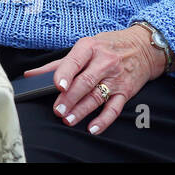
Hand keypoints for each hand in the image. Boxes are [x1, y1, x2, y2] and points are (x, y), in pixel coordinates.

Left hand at [23, 25, 166, 135]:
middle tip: (57, 110)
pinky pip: (115, 108)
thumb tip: (31, 75)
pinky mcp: (126, 91)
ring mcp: (116, 78)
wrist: (143, 47)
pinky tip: (93, 128)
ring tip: (67, 119)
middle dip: (70, 98)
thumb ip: (59, 63)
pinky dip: (104, 120)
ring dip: (81, 110)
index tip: (57, 86)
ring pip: (97, 97)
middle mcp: (105, 62)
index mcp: (90, 47)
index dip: (66, 74)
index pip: (75, 61)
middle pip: (85, 82)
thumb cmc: (108, 46)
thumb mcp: (85, 46)